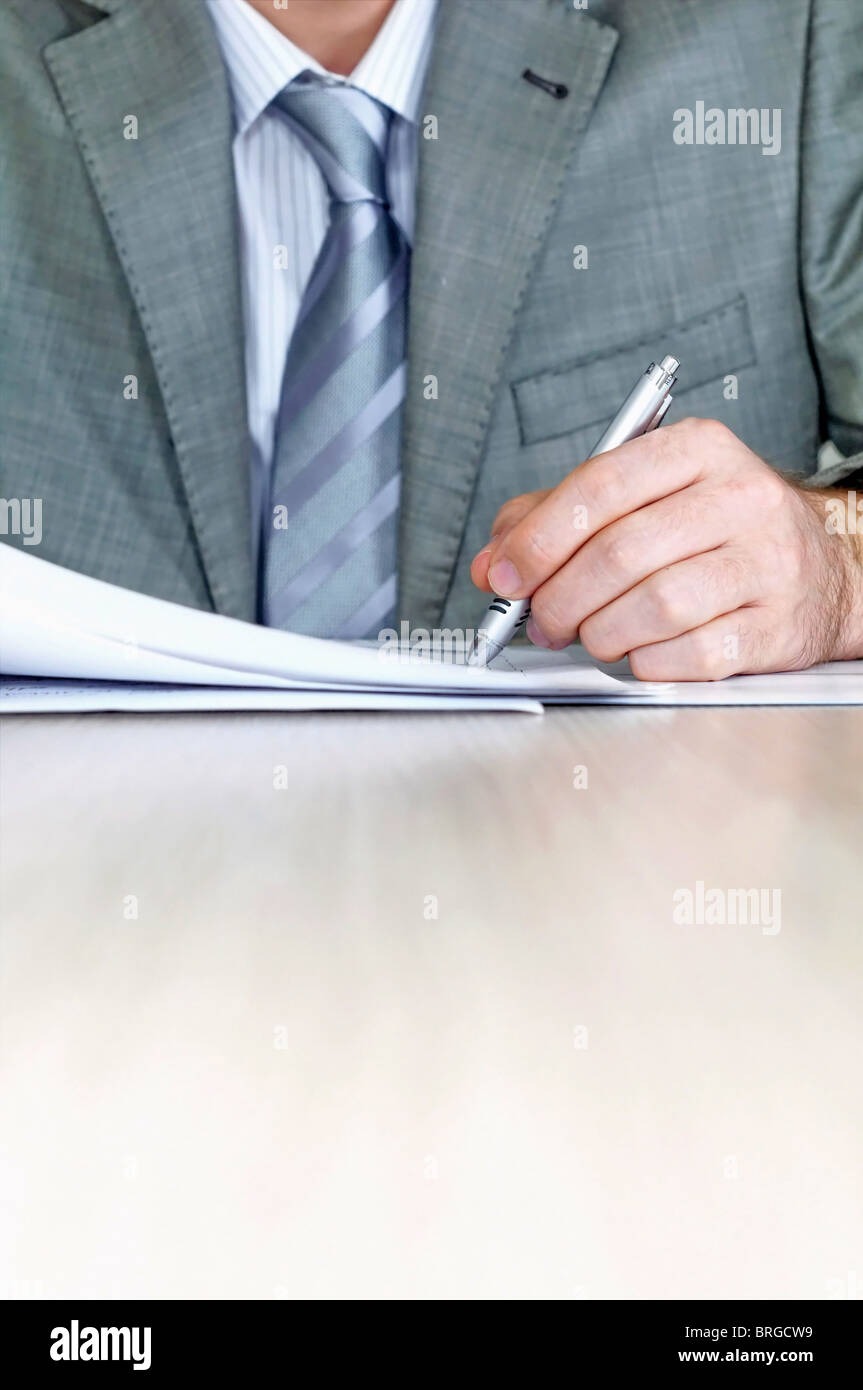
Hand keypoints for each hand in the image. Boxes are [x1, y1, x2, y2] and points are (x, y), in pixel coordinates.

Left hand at [470, 418, 862, 679]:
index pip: (602, 486)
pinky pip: (692, 654)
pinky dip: (648, 661)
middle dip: (561, 597)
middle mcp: (739, 498)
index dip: (540, 537)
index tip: (506, 573)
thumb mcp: (641, 499)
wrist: (819, 572)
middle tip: (542, 620)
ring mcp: (765, 562)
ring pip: (656, 605)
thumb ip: (559, 519)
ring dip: (602, 633)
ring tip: (592, 636)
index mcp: (698, 450)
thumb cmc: (713, 532)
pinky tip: (640, 653)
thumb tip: (495, 562)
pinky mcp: (776, 625)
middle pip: (621, 552)